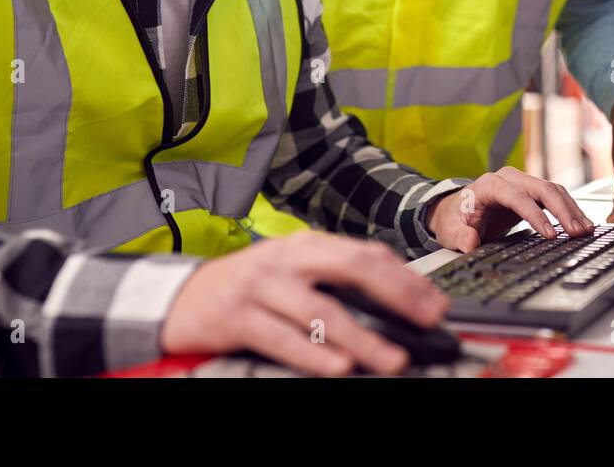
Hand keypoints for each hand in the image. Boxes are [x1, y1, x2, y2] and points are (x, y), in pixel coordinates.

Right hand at [160, 231, 448, 376]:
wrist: (179, 297)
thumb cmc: (247, 288)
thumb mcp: (292, 273)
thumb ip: (334, 281)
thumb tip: (395, 302)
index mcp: (306, 245)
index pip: (366, 253)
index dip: (406, 277)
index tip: (435, 303)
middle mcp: (287, 259)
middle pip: (352, 268)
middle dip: (397, 294)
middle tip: (427, 319)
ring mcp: (261, 286)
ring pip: (321, 311)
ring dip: (362, 338)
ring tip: (392, 358)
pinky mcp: (237, 317)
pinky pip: (282, 338)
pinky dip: (313, 355)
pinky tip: (338, 368)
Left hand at [424, 166, 593, 251]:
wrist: (457, 210)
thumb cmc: (455, 218)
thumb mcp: (451, 230)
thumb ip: (461, 236)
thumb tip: (470, 244)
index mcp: (489, 184)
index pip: (518, 197)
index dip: (536, 216)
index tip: (550, 235)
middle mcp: (508, 178)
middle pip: (542, 189)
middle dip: (562, 211)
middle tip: (577, 232)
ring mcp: (522, 183)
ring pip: (553, 190)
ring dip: (571, 210)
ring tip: (586, 230)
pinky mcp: (531, 192)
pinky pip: (554, 197)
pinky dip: (569, 209)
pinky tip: (580, 223)